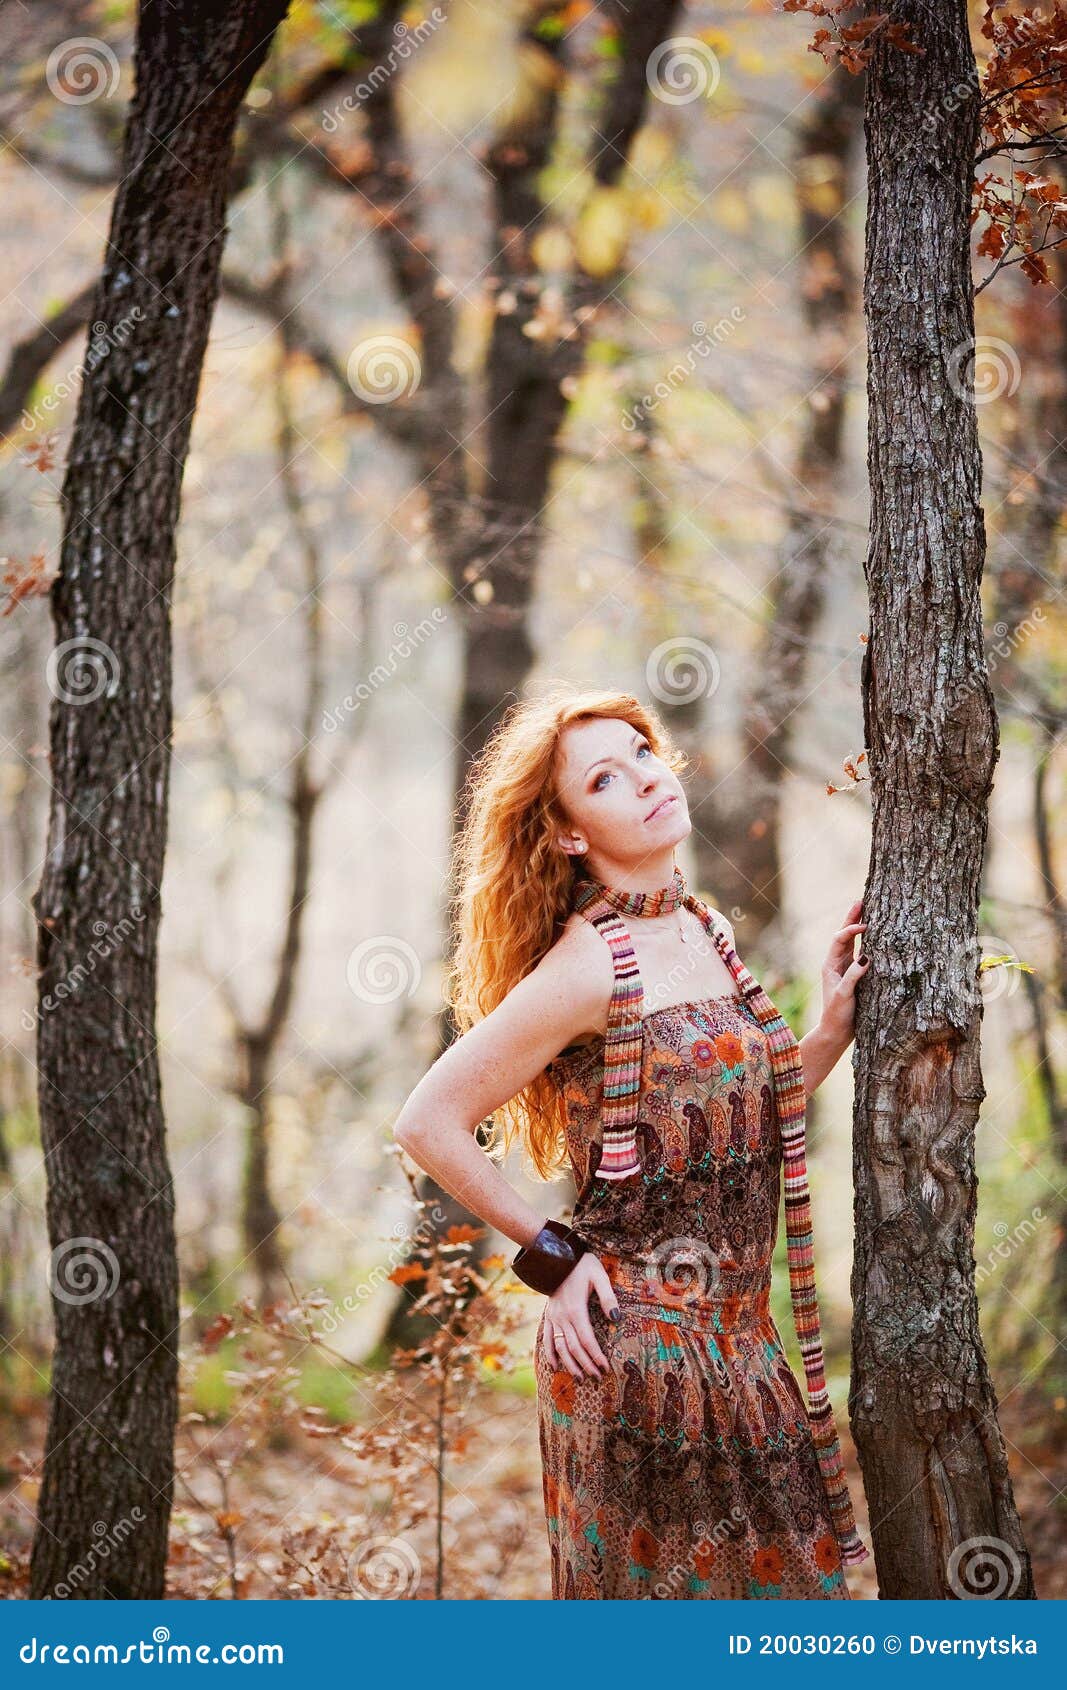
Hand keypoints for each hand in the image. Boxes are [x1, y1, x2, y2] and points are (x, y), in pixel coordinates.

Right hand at [541, 1254, 618, 1378]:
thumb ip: (608, 1298)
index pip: (587, 1341)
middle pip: (574, 1348)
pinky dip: (549, 1353)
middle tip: (597, 1378)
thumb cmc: (582, 1265)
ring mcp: (553, 1318)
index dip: (596, 1357)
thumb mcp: (599, 1276)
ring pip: (560, 1347)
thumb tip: (616, 1319)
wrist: (557, 1256)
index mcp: (576, 1310)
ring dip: (570, 1365)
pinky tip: (554, 1366)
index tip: (605, 1368)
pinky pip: (546, 1338)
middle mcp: (563, 1317)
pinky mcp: (548, 1316)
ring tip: (580, 1379)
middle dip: (586, 1365)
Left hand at [818, 897, 869, 1043]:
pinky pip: (859, 953)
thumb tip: (867, 957)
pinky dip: (866, 943)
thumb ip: (853, 976)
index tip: (866, 925)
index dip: (851, 930)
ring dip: (858, 927)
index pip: (840, 940)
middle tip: (860, 900)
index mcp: (830, 965)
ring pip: (852, 943)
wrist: (836, 1032)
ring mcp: (845, 968)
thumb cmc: (837, 1014)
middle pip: (844, 936)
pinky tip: (874, 936)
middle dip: (852, 918)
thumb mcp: (844, 995)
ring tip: (866, 911)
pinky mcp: (853, 976)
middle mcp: (836, 964)